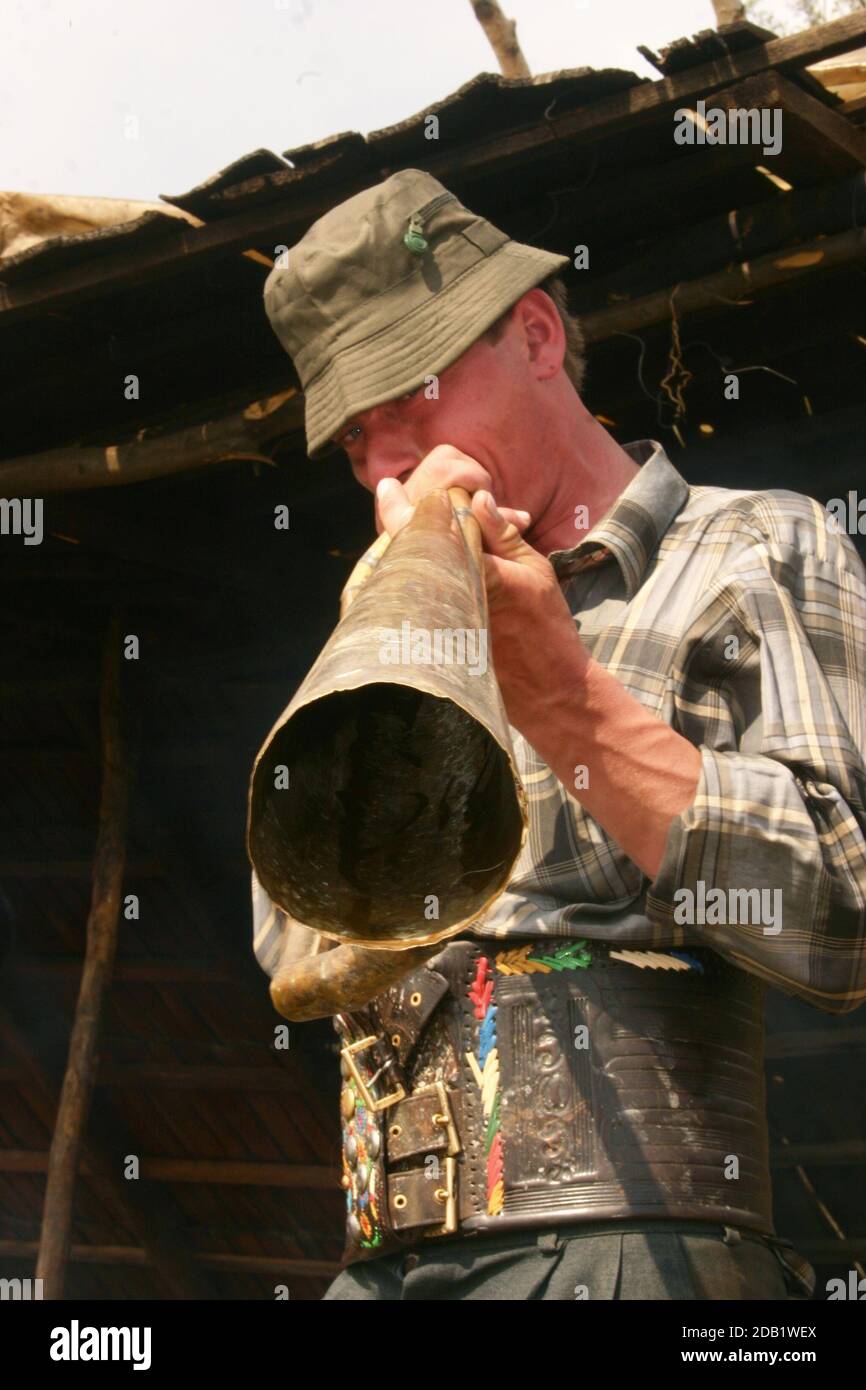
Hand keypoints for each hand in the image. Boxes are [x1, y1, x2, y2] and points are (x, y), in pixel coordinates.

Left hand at [376, 446, 582, 733]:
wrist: (548, 691)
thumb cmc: (547, 627)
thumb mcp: (535, 570)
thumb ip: (503, 533)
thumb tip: (476, 499)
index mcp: (480, 573)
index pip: (433, 531)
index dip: (408, 507)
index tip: (389, 487)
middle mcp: (453, 597)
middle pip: (409, 552)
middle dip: (395, 522)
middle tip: (386, 494)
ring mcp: (439, 624)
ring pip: (404, 578)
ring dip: (399, 551)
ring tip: (394, 525)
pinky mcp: (432, 645)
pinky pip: (409, 604)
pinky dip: (406, 582)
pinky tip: (406, 568)